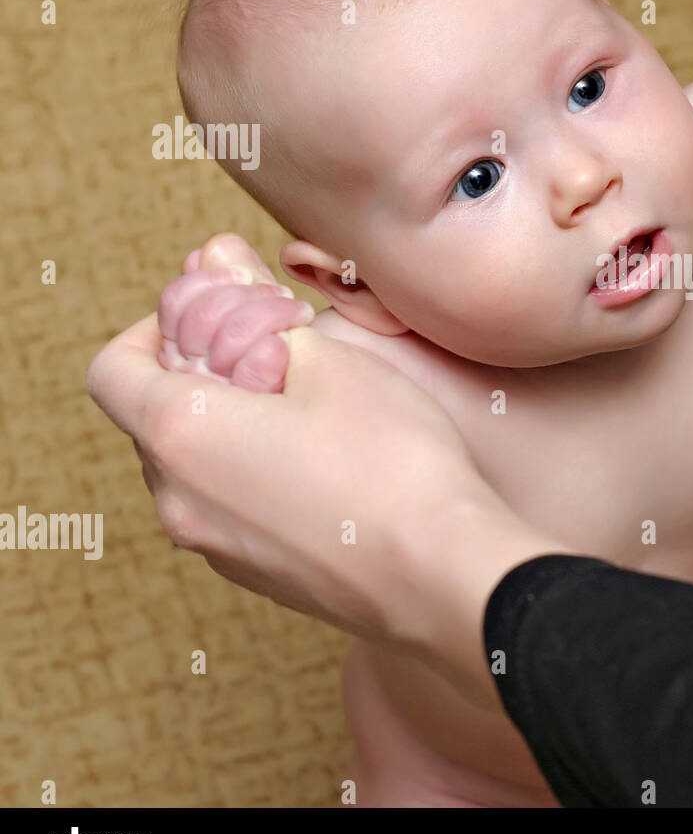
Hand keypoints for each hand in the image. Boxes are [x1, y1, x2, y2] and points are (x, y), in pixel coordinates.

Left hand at [87, 242, 571, 707]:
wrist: (441, 574)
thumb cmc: (388, 461)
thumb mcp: (329, 360)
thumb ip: (258, 310)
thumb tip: (216, 259)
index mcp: (179, 435)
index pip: (111, 371)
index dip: (150, 328)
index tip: (209, 316)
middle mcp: (178, 501)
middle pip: (154, 419)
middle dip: (201, 373)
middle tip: (273, 350)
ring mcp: (215, 548)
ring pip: (194, 467)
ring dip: (231, 425)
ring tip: (308, 407)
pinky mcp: (257, 574)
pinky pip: (230, 509)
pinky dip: (255, 473)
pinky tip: (326, 464)